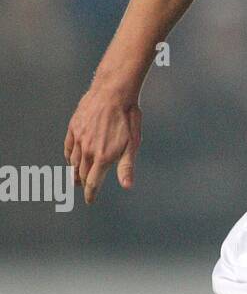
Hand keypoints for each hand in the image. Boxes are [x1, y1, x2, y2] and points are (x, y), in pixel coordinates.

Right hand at [64, 81, 141, 204]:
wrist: (114, 92)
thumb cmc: (128, 118)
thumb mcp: (132, 144)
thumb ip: (126, 167)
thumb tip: (127, 186)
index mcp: (102, 157)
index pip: (93, 182)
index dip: (91, 194)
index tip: (89, 201)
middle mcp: (87, 150)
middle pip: (82, 173)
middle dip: (83, 183)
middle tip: (84, 189)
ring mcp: (78, 138)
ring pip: (73, 161)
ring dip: (74, 171)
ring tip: (76, 177)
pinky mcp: (74, 126)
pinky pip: (68, 146)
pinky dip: (68, 155)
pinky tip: (70, 158)